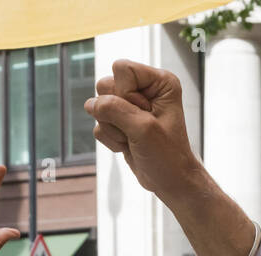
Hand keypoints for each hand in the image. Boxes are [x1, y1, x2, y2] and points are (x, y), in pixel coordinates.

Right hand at [86, 60, 201, 201]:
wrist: (169, 181)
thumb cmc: (168, 156)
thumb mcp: (144, 129)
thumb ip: (115, 110)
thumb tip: (90, 104)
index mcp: (159, 82)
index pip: (122, 69)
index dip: (125, 93)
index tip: (143, 114)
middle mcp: (144, 89)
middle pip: (106, 84)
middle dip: (116, 112)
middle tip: (138, 129)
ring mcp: (129, 105)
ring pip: (98, 105)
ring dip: (113, 128)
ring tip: (133, 139)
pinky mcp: (119, 120)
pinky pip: (98, 123)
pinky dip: (111, 139)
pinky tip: (129, 146)